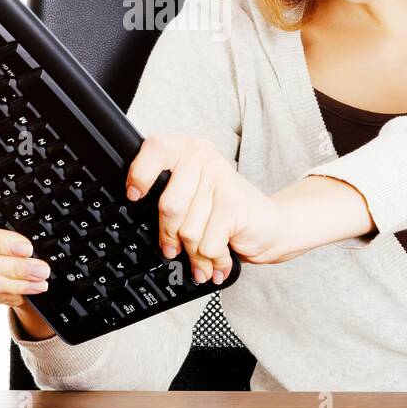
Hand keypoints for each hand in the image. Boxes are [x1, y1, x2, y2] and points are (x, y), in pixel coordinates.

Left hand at [125, 133, 293, 279]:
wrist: (271, 226)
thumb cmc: (226, 213)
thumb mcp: (192, 198)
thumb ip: (169, 197)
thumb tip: (138, 211)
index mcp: (188, 150)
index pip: (156, 148)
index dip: (141, 174)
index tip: (135, 195)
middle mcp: (204, 158)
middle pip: (169, 205)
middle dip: (170, 237)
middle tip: (172, 249)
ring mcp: (221, 178)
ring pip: (188, 231)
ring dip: (195, 254)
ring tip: (204, 257)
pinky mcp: (234, 203)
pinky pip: (207, 244)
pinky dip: (213, 259)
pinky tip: (220, 259)